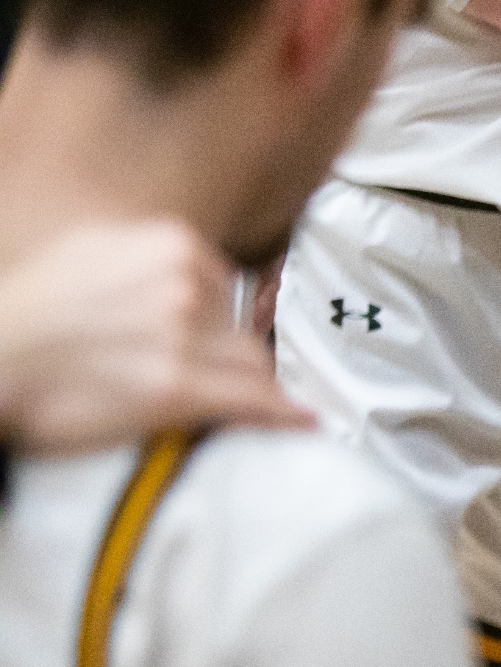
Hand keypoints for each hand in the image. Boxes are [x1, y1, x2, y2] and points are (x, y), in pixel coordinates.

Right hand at [0, 222, 313, 452]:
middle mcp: (184, 284)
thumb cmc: (32, 315)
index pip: (231, 290)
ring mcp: (182, 335)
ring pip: (254, 367)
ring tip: (256, 411)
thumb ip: (150, 262)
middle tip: (218, 386)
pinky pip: (253, 400)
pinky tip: (302, 422)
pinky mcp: (176, 384)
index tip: (219, 348)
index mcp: (171, 244)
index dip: (224, 328)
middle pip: (245, 332)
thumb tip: (192, 280)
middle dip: (235, 363)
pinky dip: (282, 414)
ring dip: (253, 391)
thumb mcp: (93, 252)